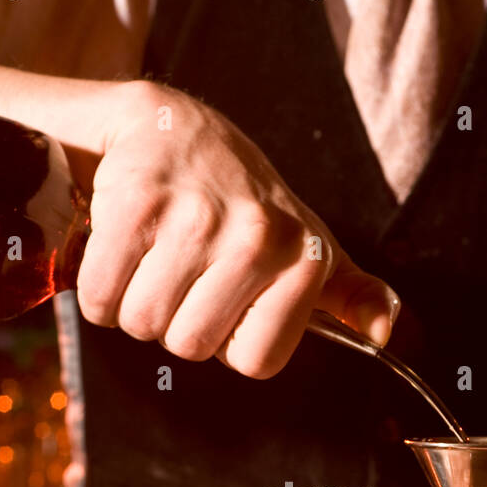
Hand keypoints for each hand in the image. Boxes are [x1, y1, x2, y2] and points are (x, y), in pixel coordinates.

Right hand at [75, 81, 397, 376]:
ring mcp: (195, 217)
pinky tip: (119, 253)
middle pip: (190, 346)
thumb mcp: (312, 244)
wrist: (172, 125)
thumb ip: (353, 295)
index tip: (226, 304)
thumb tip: (388, 332)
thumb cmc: (243, 201)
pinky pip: (101, 297)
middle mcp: (257, 236)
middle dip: (175, 323)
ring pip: (143, 324)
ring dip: (134, 305)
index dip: (230, 343)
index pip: (256, 361)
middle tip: (180, 278)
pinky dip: (98, 289)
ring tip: (152, 262)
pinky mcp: (135, 202)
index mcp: (302, 255)